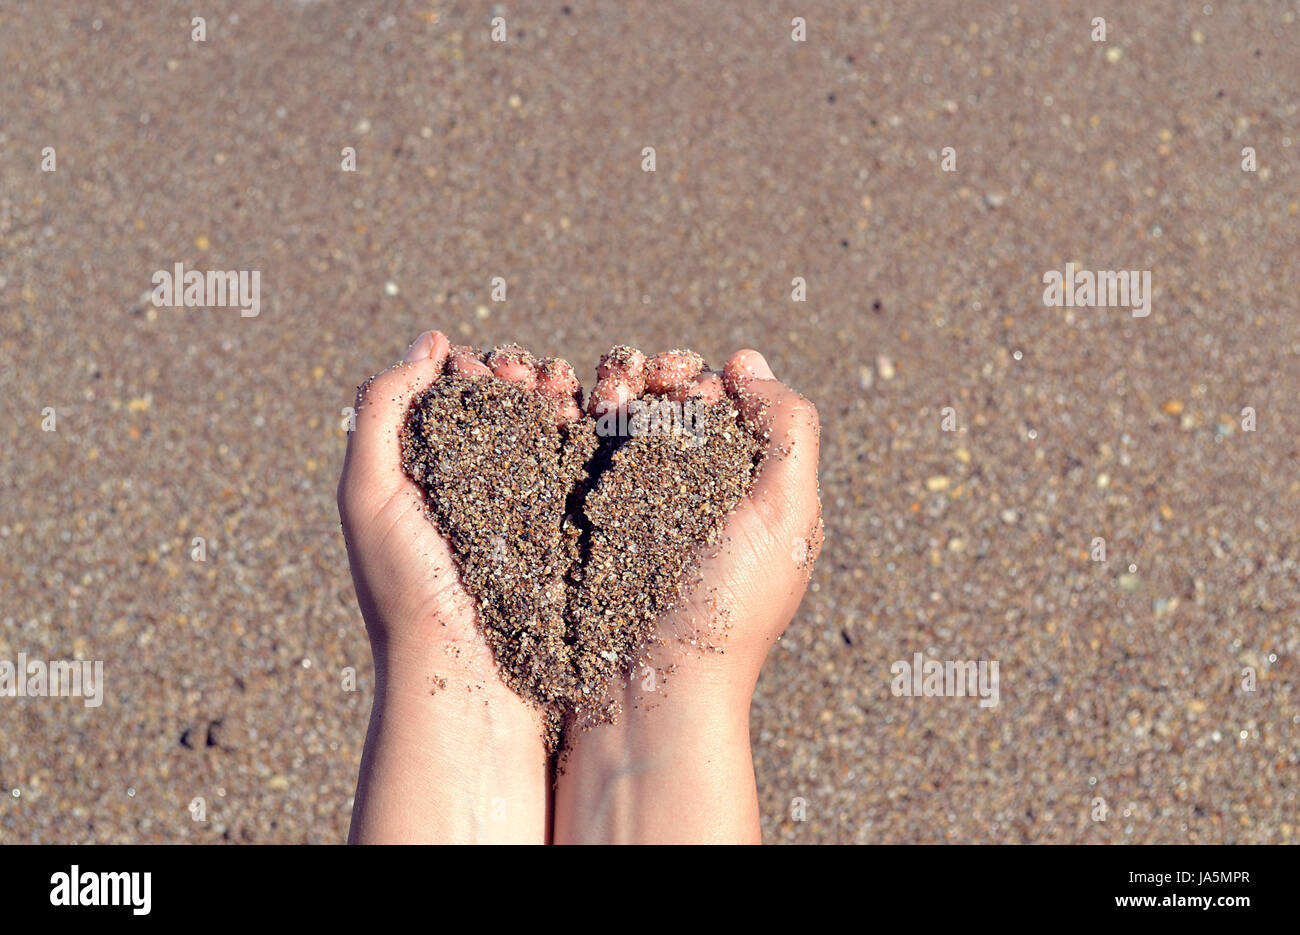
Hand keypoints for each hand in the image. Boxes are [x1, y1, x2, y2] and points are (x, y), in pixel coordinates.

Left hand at [338, 330, 580, 842]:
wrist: (466, 680)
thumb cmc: (407, 590)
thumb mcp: (368, 494)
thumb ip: (382, 409)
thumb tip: (433, 341)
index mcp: (423, 473)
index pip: (454, 397)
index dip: (475, 370)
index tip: (490, 367)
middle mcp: (476, 487)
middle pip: (509, 408)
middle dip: (526, 378)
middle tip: (537, 376)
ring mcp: (526, 509)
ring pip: (552, 431)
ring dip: (563, 399)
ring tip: (571, 390)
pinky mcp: (569, 532)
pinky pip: (585, 470)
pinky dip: (594, 436)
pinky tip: (602, 419)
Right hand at [556, 348, 821, 842]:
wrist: (649, 694)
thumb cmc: (727, 610)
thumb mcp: (787, 518)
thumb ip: (788, 431)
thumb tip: (747, 364)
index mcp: (742, 485)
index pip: (716, 400)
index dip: (695, 376)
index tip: (678, 383)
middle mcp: (685, 489)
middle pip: (658, 400)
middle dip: (640, 376)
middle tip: (622, 387)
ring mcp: (627, 505)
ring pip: (608, 419)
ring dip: (599, 391)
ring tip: (590, 396)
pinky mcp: (577, 522)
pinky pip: (568, 453)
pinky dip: (560, 420)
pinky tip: (555, 408)